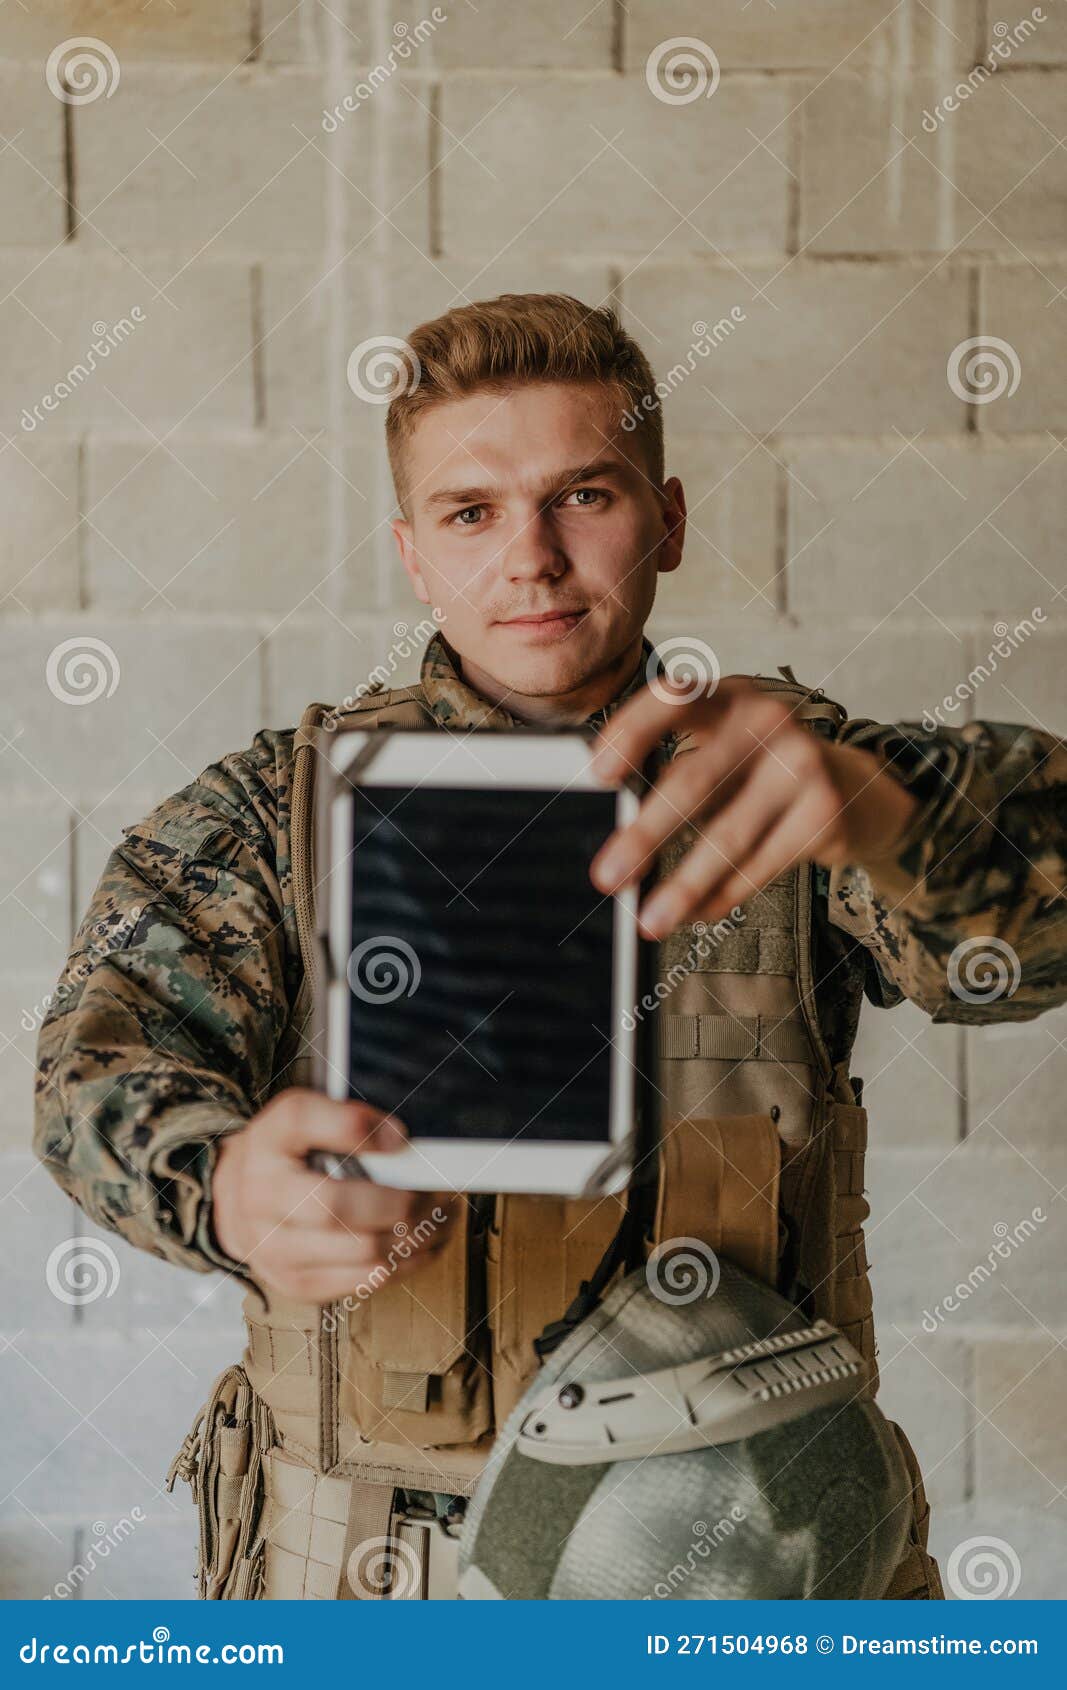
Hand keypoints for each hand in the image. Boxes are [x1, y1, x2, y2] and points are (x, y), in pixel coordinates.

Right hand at [212, 1088, 454, 1301]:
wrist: (237, 1201)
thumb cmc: (285, 1155)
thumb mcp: (302, 1116)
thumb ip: (344, 1117)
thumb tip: (397, 1139)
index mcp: (266, 1141)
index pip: (302, 1121)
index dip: (354, 1127)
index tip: (400, 1136)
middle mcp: (260, 1197)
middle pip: (341, 1206)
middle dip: (403, 1201)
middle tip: (438, 1192)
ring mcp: (274, 1248)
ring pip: (362, 1251)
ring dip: (416, 1237)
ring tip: (442, 1220)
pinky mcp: (294, 1282)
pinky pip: (362, 1280)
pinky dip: (404, 1264)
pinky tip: (423, 1246)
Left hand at [587, 676, 918, 937]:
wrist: (854, 787)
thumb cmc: (762, 769)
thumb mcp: (723, 749)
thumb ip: (675, 770)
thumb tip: (617, 832)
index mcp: (728, 697)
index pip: (674, 700)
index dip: (633, 731)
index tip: (598, 773)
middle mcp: (767, 721)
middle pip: (695, 781)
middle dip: (645, 835)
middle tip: (607, 876)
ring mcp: (801, 765)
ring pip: (729, 836)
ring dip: (684, 885)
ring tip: (650, 920)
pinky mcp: (824, 812)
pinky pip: (760, 864)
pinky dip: (723, 894)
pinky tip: (696, 913)